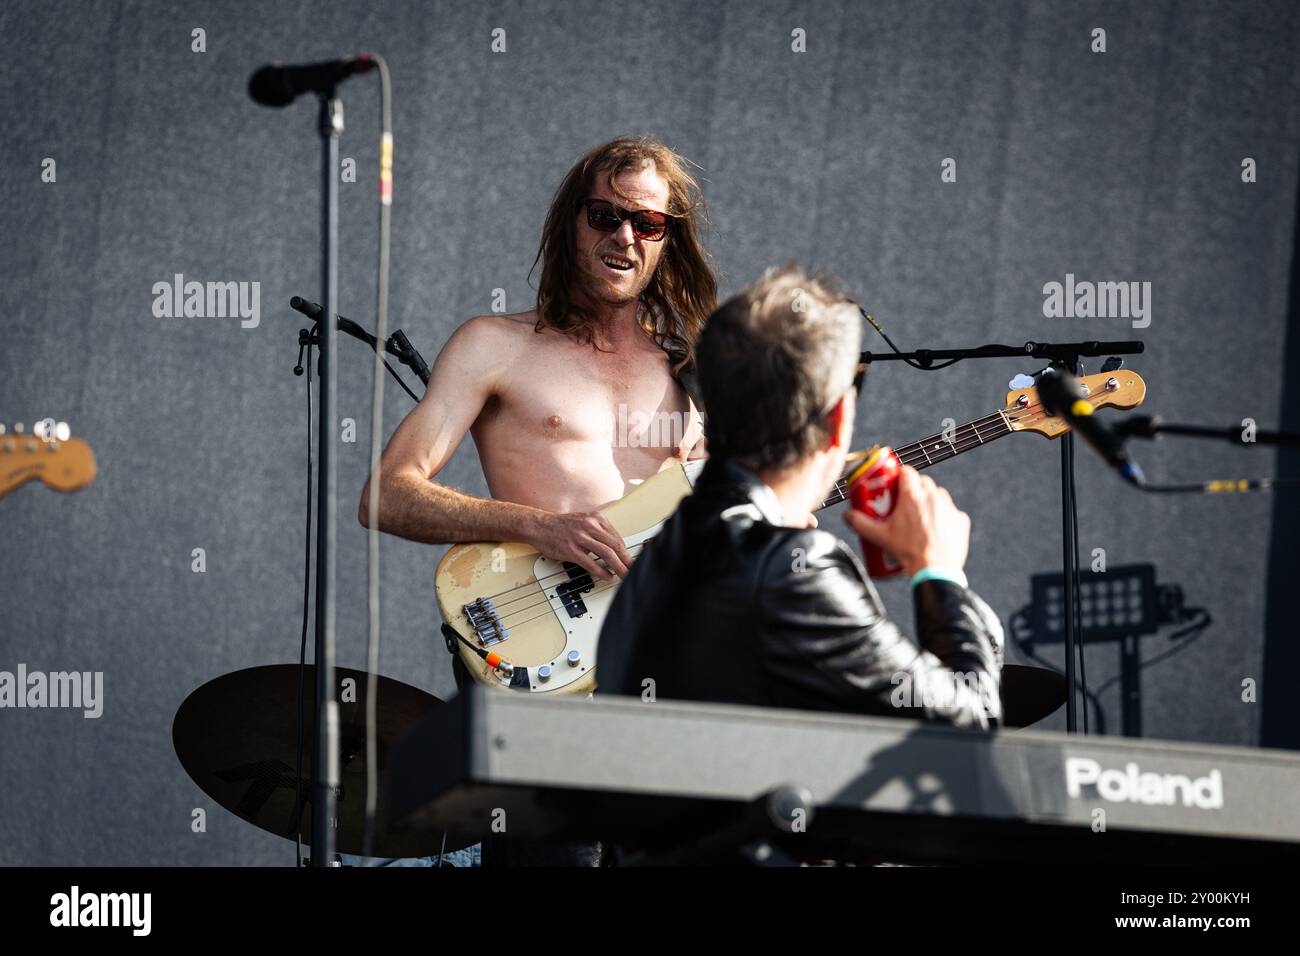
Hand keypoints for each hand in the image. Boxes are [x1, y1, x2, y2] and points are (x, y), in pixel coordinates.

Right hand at [526, 510, 632, 580]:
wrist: (539, 526)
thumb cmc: (561, 525)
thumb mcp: (584, 520)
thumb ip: (599, 530)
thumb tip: (614, 546)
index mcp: (595, 518)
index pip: (617, 537)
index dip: (626, 551)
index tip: (631, 559)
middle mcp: (589, 526)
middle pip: (616, 545)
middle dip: (627, 560)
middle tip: (633, 569)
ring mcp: (580, 538)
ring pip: (607, 554)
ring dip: (618, 567)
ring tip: (623, 575)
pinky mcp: (571, 550)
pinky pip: (591, 563)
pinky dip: (601, 572)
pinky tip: (606, 576)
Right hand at [843, 465, 968, 577]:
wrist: (935, 571)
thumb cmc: (908, 552)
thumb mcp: (879, 537)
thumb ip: (859, 523)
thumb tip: (847, 515)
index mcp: (912, 496)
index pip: (906, 471)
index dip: (899, 476)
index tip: (894, 484)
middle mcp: (933, 496)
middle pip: (922, 482)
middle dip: (913, 489)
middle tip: (903, 504)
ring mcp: (949, 507)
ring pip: (938, 495)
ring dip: (929, 501)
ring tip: (919, 518)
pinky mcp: (960, 520)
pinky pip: (951, 512)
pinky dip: (944, 517)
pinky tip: (935, 529)